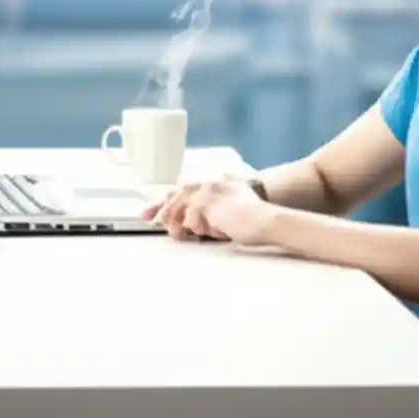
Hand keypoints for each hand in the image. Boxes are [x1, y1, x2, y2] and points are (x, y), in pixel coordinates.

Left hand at [141, 175, 277, 245]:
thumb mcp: (226, 214)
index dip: (165, 202)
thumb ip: (207, 213)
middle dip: (162, 211)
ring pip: (179, 209)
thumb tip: (185, 223)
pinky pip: (191, 221)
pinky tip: (210, 230)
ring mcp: (208, 191)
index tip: (151, 212)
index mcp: (214, 184)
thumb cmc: (252, 222)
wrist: (267, 222)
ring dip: (180, 225)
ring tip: (187, 234)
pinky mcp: (208, 202)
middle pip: (176, 197)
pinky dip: (197, 229)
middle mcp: (209, 183)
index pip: (183, 191)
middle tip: (151, 220)